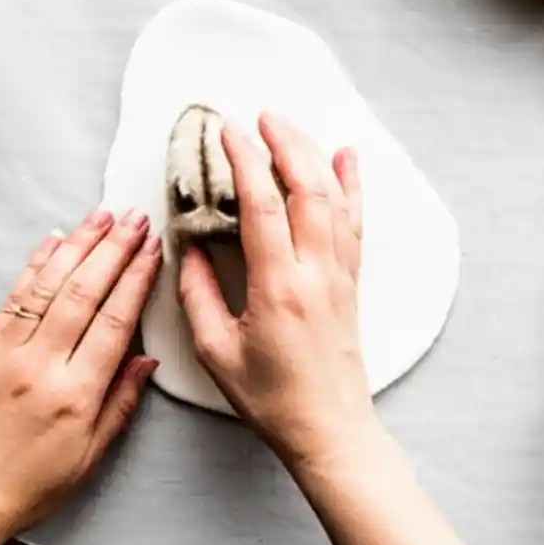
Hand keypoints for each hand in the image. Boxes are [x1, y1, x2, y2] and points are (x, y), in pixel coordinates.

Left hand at [0, 208, 162, 544]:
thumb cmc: (26, 486)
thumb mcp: (90, 457)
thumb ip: (121, 403)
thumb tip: (147, 359)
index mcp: (75, 396)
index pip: (114, 321)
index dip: (136, 278)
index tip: (153, 249)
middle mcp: (39, 367)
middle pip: (84, 292)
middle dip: (113, 249)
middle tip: (134, 218)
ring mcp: (5, 353)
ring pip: (47, 285)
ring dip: (78, 245)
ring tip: (101, 216)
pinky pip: (13, 297)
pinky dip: (35, 264)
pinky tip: (55, 241)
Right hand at [178, 112, 381, 469]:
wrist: (329, 429)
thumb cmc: (270, 398)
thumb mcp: (216, 350)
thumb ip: (197, 294)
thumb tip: (188, 246)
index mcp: (278, 287)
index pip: (262, 205)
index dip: (245, 160)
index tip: (228, 129)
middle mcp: (316, 273)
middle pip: (307, 188)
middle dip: (284, 143)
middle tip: (260, 116)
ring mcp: (340, 275)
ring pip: (335, 198)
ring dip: (314, 154)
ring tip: (291, 125)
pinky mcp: (351, 282)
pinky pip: (355, 221)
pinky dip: (352, 184)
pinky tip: (347, 157)